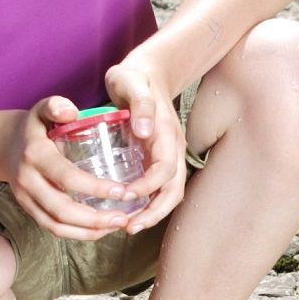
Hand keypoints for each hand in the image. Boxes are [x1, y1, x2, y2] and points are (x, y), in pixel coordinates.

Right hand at [5, 95, 138, 241]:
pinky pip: (53, 229)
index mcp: (36, 155)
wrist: (5, 145)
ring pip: (57, 225)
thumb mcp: (43, 109)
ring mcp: (27, 199)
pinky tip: (101, 230)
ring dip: (89, 231)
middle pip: (61, 209)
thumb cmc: (35, 127)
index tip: (120, 191)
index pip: (66, 177)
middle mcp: (28, 181)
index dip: (94, 188)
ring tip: (117, 225)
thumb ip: (56, 106)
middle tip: (124, 217)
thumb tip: (71, 112)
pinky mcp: (29, 210)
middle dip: (95, 218)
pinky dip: (78, 234)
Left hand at [104, 59, 187, 232]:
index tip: (125, 195)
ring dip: (153, 213)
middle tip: (129, 227)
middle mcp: (172, 148)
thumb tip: (144, 130)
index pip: (165, 169)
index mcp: (166, 133)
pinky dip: (150, 204)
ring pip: (170, 192)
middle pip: (173, 189)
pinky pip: (161, 187)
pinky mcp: (160, 159)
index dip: (148, 186)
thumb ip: (139, 103)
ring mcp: (169, 154)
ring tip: (129, 227)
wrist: (148, 72)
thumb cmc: (134, 77)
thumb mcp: (131, 81)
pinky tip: (130, 213)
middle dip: (154, 212)